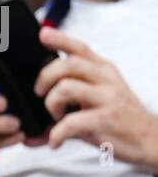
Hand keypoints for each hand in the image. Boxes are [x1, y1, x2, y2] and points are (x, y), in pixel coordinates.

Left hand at [35, 26, 157, 169]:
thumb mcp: (98, 102)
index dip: (60, 39)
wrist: (152, 140)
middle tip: (40, 94)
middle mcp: (106, 80)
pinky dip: (56, 134)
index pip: (80, 48)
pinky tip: (56, 142)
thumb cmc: (118, 120)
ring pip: (66, 87)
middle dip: (45, 77)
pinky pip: (71, 122)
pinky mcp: (106, 120)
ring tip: (55, 117)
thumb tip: (31, 131)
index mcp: (103, 71)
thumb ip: (66, 106)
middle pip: (69, 63)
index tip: (42, 34)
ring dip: (51, 103)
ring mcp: (108, 99)